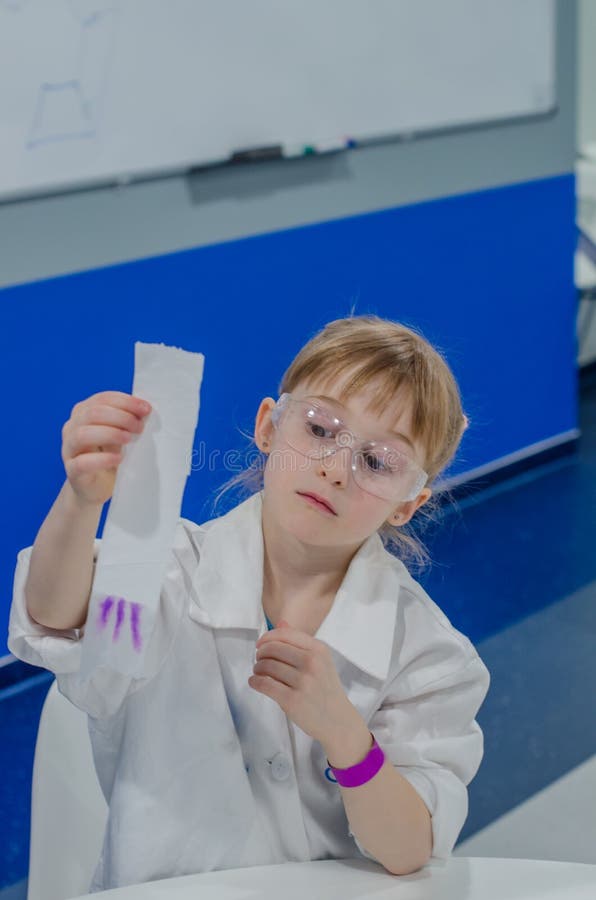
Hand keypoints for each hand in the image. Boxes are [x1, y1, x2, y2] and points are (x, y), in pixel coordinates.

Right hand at [62, 391, 150, 505]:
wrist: (95, 487)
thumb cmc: (109, 456)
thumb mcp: (119, 435)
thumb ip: (128, 422)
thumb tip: (145, 411)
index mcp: (83, 413)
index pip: (102, 399)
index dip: (125, 401)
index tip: (145, 409)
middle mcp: (72, 428)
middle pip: (92, 413)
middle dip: (120, 416)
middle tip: (139, 427)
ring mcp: (69, 449)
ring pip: (82, 434)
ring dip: (110, 433)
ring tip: (129, 439)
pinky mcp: (72, 471)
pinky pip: (82, 463)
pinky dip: (102, 459)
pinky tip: (118, 458)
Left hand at [249, 620, 362, 747]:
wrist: (338, 721)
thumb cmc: (326, 690)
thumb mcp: (321, 661)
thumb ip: (300, 642)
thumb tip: (280, 623)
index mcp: (319, 650)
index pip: (284, 634)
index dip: (267, 637)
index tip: (260, 644)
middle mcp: (312, 663)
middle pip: (273, 649)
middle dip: (261, 653)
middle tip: (259, 660)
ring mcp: (303, 682)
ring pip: (266, 666)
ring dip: (257, 668)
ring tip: (259, 672)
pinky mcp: (292, 700)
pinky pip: (264, 684)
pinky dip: (254, 682)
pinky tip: (255, 682)